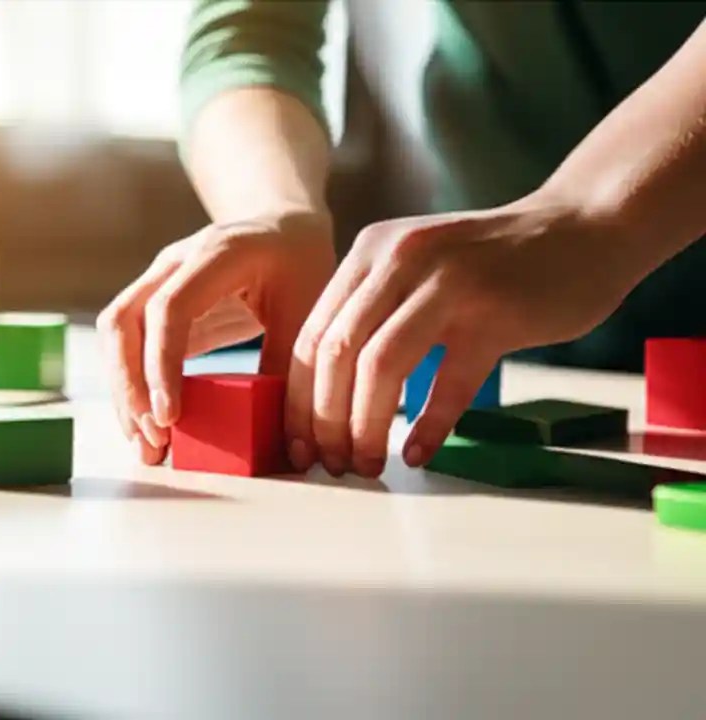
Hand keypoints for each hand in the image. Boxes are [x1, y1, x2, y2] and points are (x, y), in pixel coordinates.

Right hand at [97, 211, 335, 463]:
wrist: (283, 227)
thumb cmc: (300, 265)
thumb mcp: (308, 307)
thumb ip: (286, 360)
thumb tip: (270, 430)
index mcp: (216, 255)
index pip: (169, 309)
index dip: (162, 365)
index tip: (169, 417)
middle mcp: (174, 262)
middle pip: (124, 320)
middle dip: (130, 385)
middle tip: (153, 439)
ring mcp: (156, 279)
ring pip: (115, 333)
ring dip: (124, 391)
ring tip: (147, 446)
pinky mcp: (152, 302)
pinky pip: (126, 343)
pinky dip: (132, 385)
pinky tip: (149, 424)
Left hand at [286, 193, 642, 477]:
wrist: (583, 227)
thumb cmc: (491, 263)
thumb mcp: (416, 267)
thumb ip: (372, 311)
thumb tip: (324, 395)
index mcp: (370, 252)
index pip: (313, 335)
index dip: (298, 399)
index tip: (296, 445)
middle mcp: (401, 259)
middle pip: (337, 353)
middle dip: (325, 420)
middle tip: (331, 464)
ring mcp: (449, 284)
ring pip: (380, 366)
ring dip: (365, 427)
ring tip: (367, 463)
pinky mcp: (497, 314)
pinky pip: (450, 382)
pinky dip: (428, 425)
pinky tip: (415, 452)